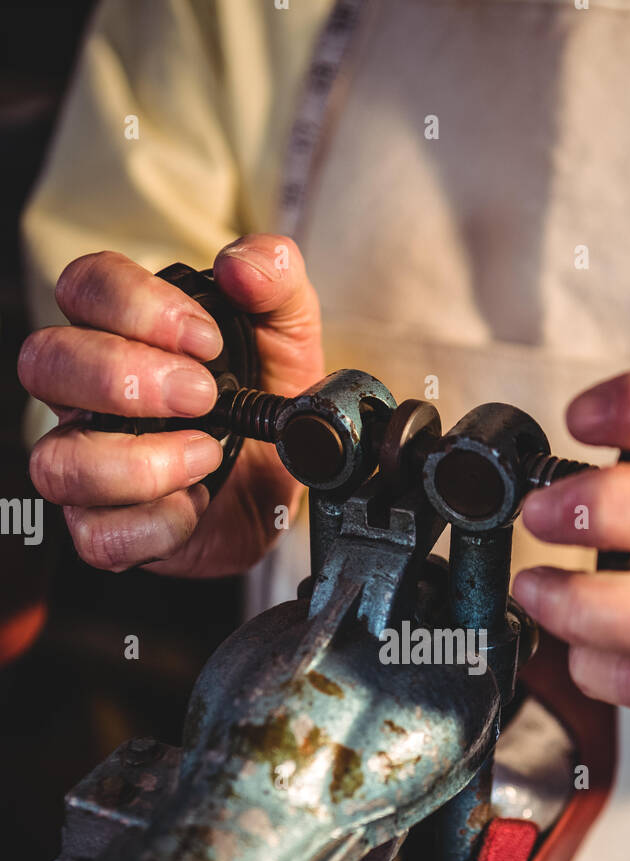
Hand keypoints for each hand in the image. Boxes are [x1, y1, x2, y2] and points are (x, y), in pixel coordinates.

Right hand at [18, 234, 323, 575]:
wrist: (291, 481)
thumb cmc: (269, 401)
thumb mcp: (290, 331)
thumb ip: (277, 279)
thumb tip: (242, 265)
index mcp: (122, 332)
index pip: (84, 287)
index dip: (135, 305)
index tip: (205, 338)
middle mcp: (90, 396)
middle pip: (46, 363)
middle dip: (124, 377)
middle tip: (202, 395)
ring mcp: (90, 464)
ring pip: (59, 460)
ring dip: (138, 462)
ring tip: (206, 454)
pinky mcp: (108, 528)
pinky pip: (97, 533)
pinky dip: (154, 524)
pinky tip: (197, 503)